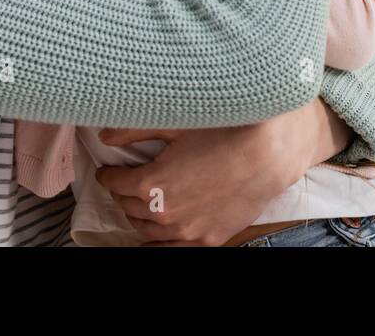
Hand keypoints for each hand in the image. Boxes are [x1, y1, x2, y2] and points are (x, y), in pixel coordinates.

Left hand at [94, 98, 339, 245]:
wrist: (270, 154)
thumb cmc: (225, 133)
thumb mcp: (176, 125)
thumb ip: (134, 131)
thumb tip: (105, 135)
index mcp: (151, 183)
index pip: (116, 182)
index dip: (109, 174)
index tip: (108, 170)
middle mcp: (164, 213)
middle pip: (129, 207)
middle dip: (123, 194)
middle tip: (125, 182)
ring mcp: (187, 230)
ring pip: (146, 230)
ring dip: (139, 216)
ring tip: (140, 203)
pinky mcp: (207, 239)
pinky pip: (171, 249)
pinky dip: (158, 241)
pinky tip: (153, 236)